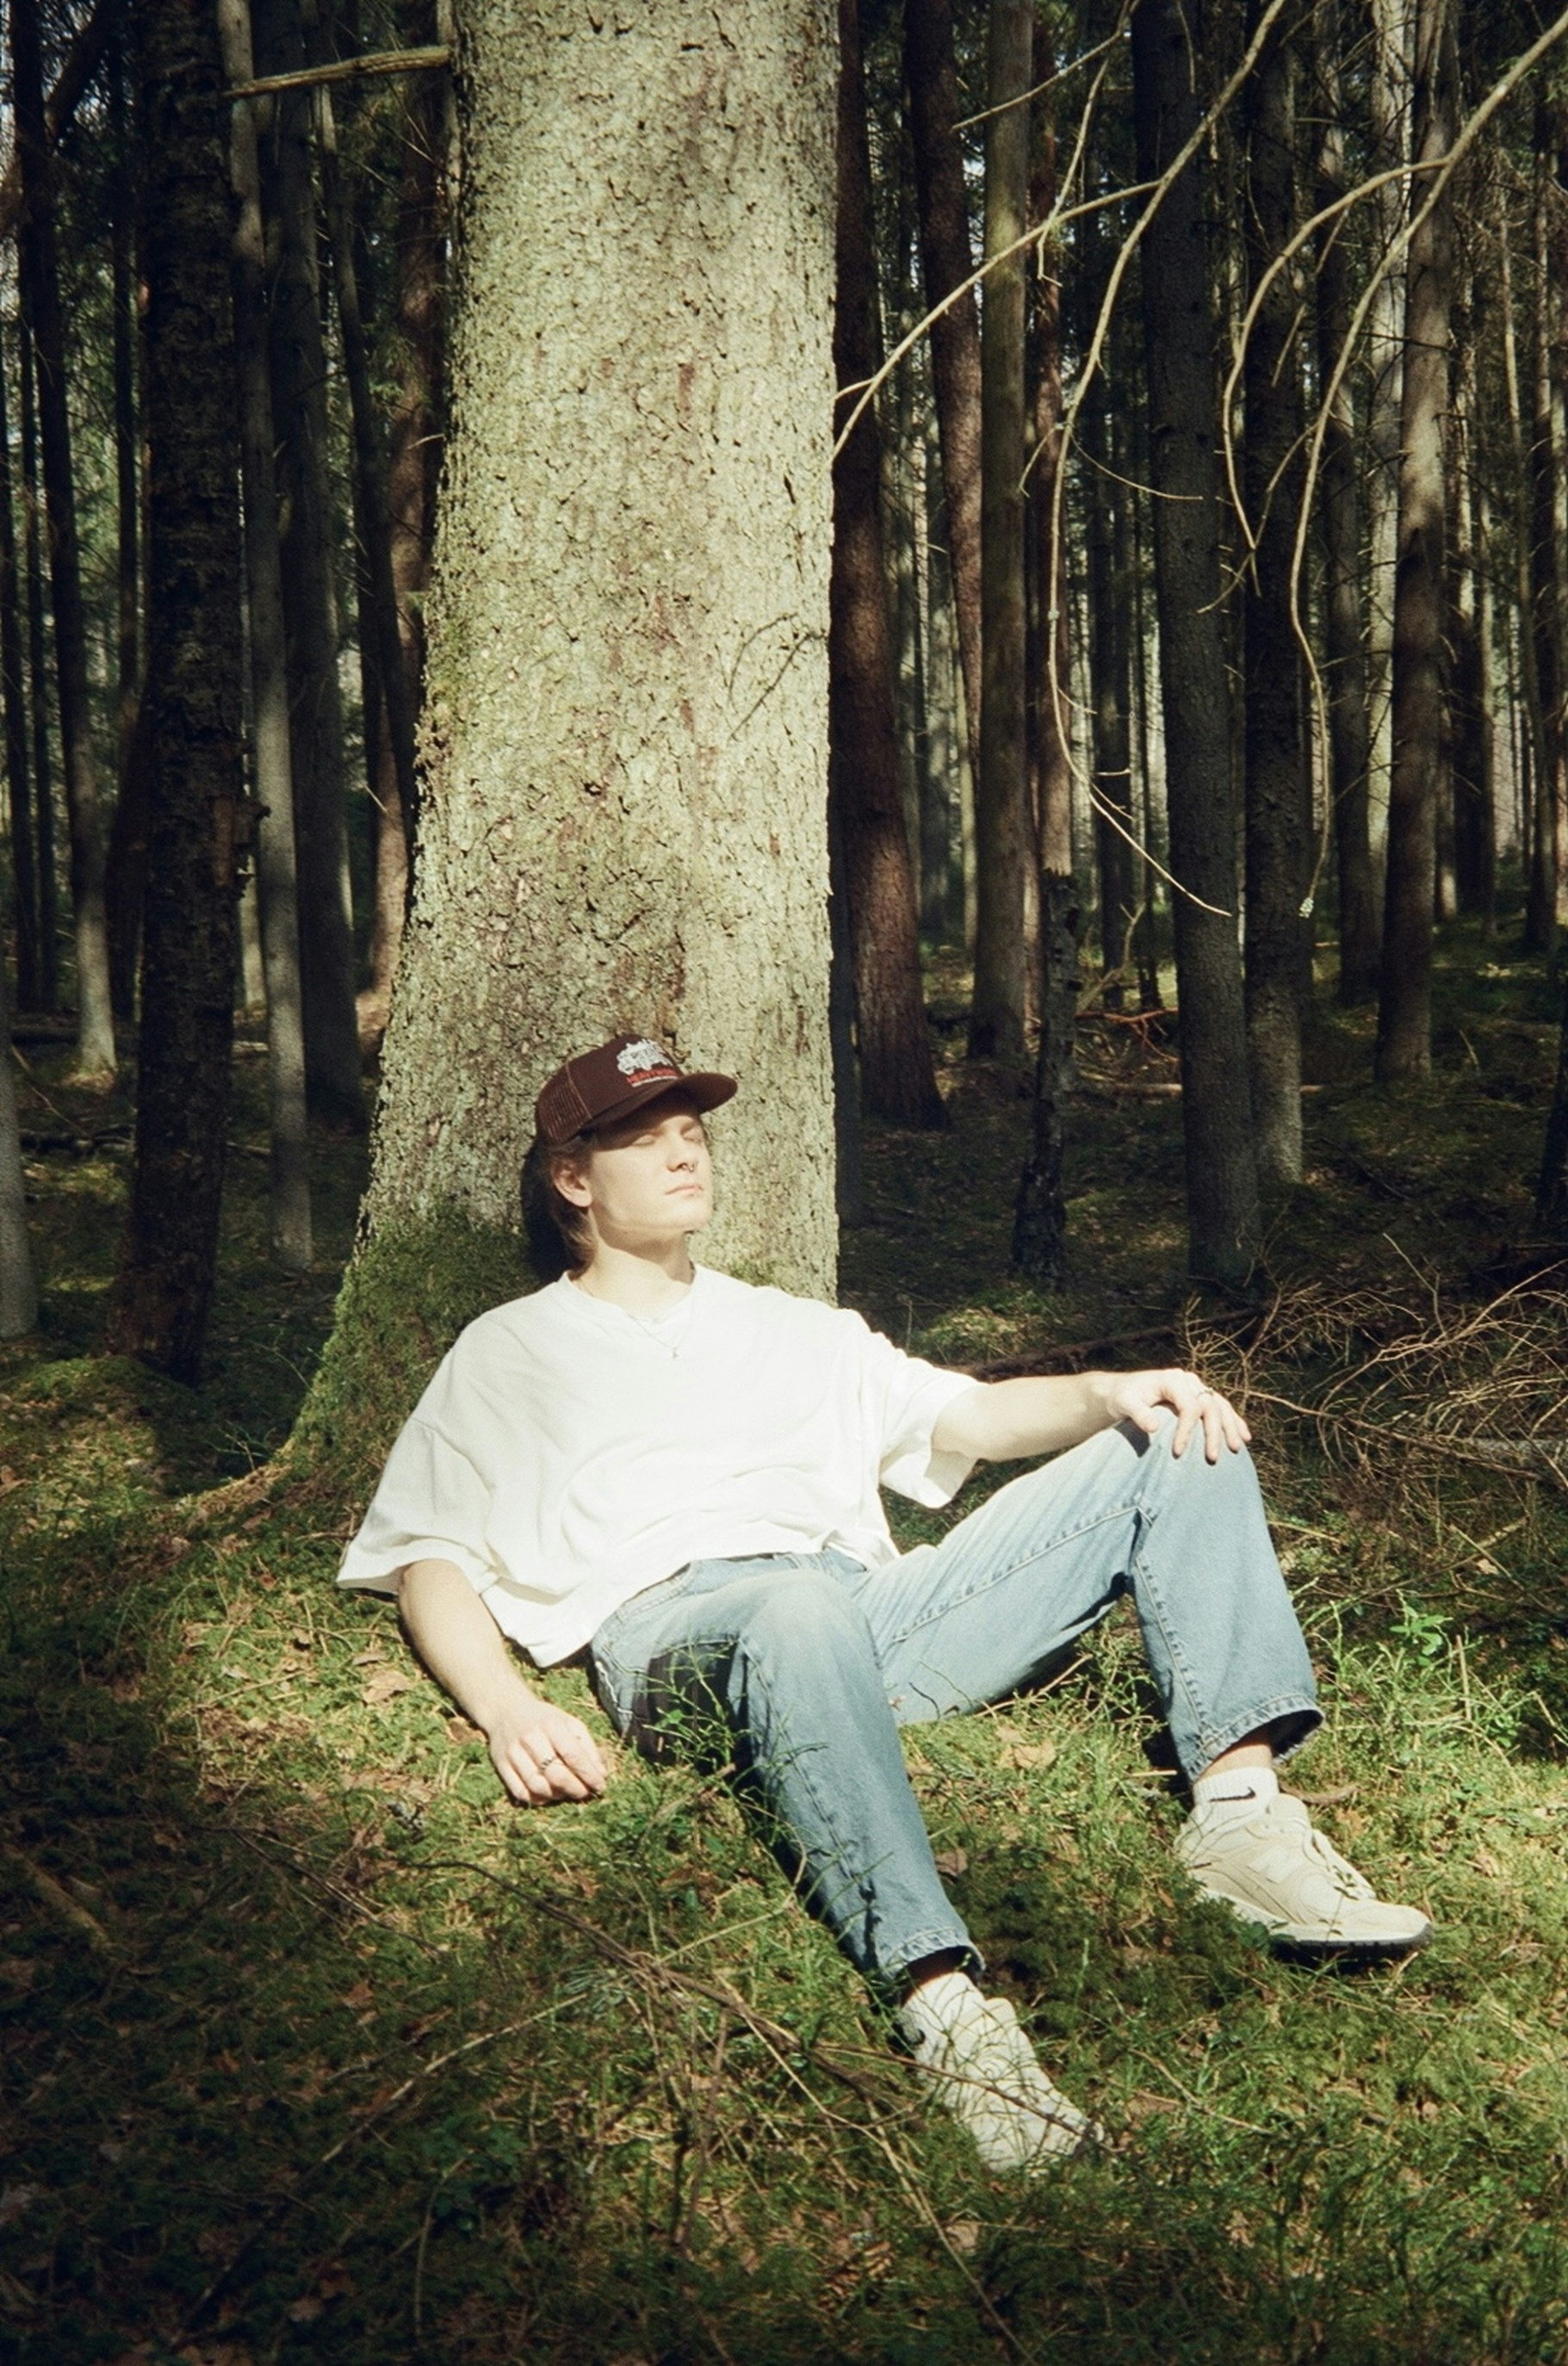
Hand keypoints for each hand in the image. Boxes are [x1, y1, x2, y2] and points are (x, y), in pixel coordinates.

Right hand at [486, 1691, 608, 1805]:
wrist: (506, 1711)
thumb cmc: (545, 1720)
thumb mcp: (569, 1723)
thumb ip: (587, 1746)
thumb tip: (601, 1774)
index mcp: (551, 1725)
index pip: (574, 1756)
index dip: (589, 1775)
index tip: (601, 1786)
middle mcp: (530, 1738)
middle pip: (556, 1775)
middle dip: (575, 1789)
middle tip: (585, 1793)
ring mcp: (513, 1753)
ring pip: (538, 1786)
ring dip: (557, 1796)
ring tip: (566, 1793)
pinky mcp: (501, 1766)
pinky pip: (520, 1792)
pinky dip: (537, 1799)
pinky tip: (548, 1795)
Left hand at [1101, 1367, 1250, 1463]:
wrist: (1124, 1391)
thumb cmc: (1123, 1397)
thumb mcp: (1125, 1403)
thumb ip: (1138, 1414)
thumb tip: (1154, 1428)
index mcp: (1173, 1379)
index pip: (1189, 1406)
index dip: (1187, 1430)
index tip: (1178, 1453)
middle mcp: (1189, 1381)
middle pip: (1210, 1406)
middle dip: (1214, 1433)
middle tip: (1213, 1458)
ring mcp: (1197, 1387)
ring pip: (1221, 1407)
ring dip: (1231, 1427)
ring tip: (1237, 1448)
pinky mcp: (1200, 1397)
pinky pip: (1222, 1408)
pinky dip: (1234, 1421)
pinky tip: (1244, 1436)